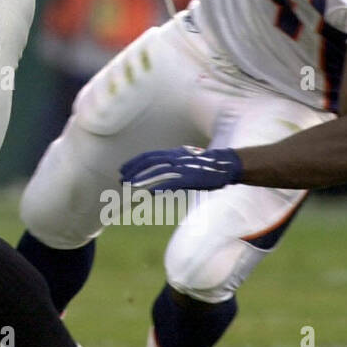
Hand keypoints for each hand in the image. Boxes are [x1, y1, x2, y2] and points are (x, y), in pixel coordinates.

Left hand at [120, 146, 242, 190]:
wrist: (224, 165)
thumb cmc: (204, 164)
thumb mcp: (185, 158)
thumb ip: (172, 161)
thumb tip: (159, 167)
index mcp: (173, 153)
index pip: (149, 156)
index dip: (134, 162)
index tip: (123, 169)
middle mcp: (175, 158)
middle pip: (149, 162)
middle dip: (134, 171)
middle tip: (122, 179)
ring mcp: (182, 168)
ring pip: (157, 172)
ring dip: (142, 179)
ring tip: (130, 185)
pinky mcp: (190, 178)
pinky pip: (172, 183)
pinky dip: (160, 187)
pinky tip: (150, 193)